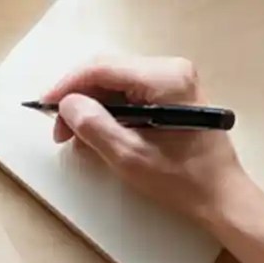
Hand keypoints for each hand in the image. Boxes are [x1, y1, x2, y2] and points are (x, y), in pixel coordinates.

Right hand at [43, 55, 255, 225]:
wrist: (218, 194)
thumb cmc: (181, 179)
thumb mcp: (129, 156)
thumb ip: (94, 126)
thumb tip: (68, 104)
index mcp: (165, 79)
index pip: (102, 68)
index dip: (67, 86)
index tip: (45, 106)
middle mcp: (171, 70)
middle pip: (107, 71)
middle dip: (77, 98)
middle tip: (59, 130)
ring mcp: (173, 79)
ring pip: (114, 81)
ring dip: (89, 105)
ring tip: (75, 135)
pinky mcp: (171, 92)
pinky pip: (127, 91)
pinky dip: (106, 109)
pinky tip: (96, 130)